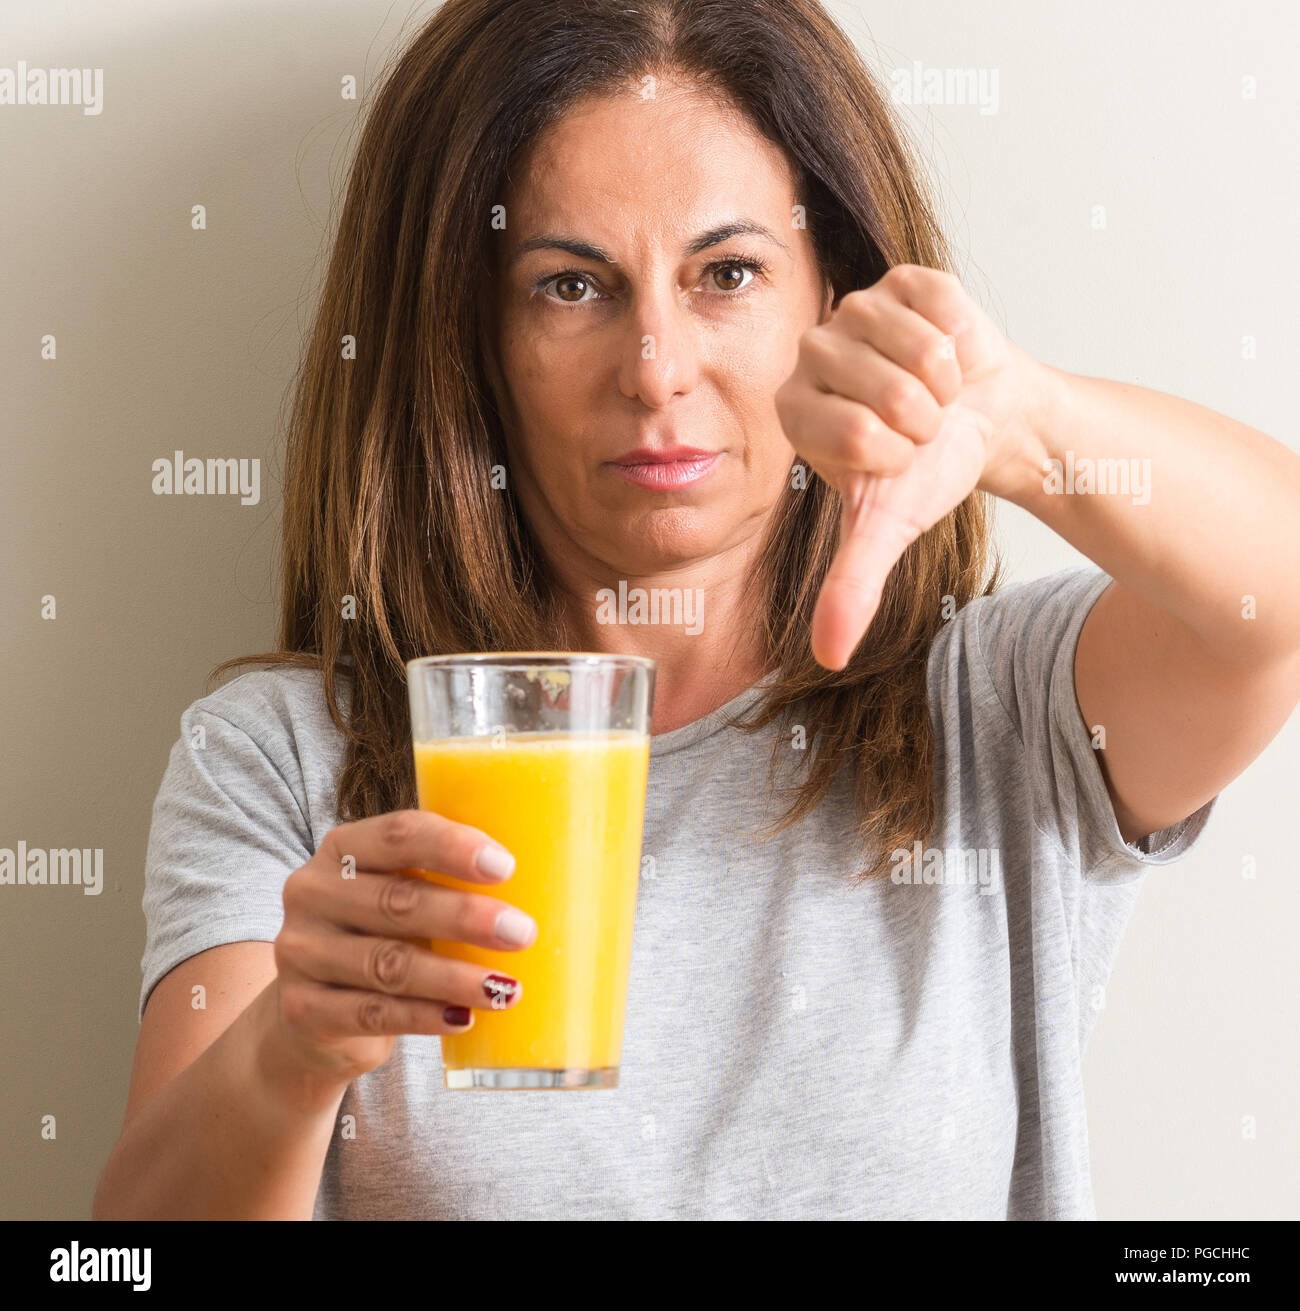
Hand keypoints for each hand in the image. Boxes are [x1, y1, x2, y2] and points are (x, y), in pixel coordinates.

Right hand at [270, 810, 536, 1090]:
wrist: (313, 1012)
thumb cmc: (383, 935)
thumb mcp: (400, 892)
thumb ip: (448, 878)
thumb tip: (556, 875)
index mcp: (343, 847)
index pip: (398, 834)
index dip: (453, 847)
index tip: (506, 866)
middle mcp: (312, 892)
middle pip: (398, 901)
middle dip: (467, 917)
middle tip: (523, 933)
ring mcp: (301, 952)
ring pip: (389, 964)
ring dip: (456, 977)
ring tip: (507, 988)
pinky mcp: (303, 1010)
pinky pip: (374, 1014)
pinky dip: (425, 1017)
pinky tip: (464, 1017)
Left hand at [774, 263, 1051, 669]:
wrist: (983, 422)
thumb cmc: (925, 472)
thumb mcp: (888, 529)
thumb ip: (851, 585)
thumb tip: (828, 656)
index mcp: (792, 412)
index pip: (856, 433)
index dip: (899, 453)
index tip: (898, 456)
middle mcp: (810, 355)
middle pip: (888, 390)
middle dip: (928, 419)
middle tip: (923, 422)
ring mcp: (854, 309)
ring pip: (917, 348)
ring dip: (948, 381)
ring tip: (938, 389)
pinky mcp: (900, 280)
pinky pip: (942, 307)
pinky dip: (964, 339)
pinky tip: (952, 353)